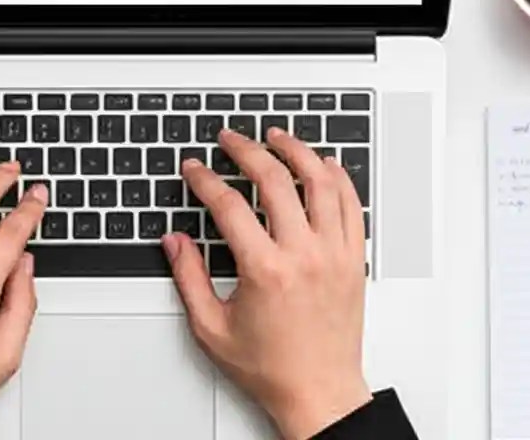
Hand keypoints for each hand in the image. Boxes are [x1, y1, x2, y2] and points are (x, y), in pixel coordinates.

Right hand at [164, 128, 371, 439]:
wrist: (319, 392)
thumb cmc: (271, 367)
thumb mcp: (211, 328)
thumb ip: (188, 278)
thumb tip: (175, 242)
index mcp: (265, 270)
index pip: (228, 205)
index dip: (205, 180)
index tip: (195, 170)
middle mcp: (304, 255)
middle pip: (274, 180)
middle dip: (246, 150)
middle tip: (230, 140)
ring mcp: (334, 254)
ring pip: (320, 182)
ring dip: (297, 151)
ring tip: (277, 137)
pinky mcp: (354, 260)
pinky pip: (351, 205)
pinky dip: (338, 178)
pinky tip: (323, 165)